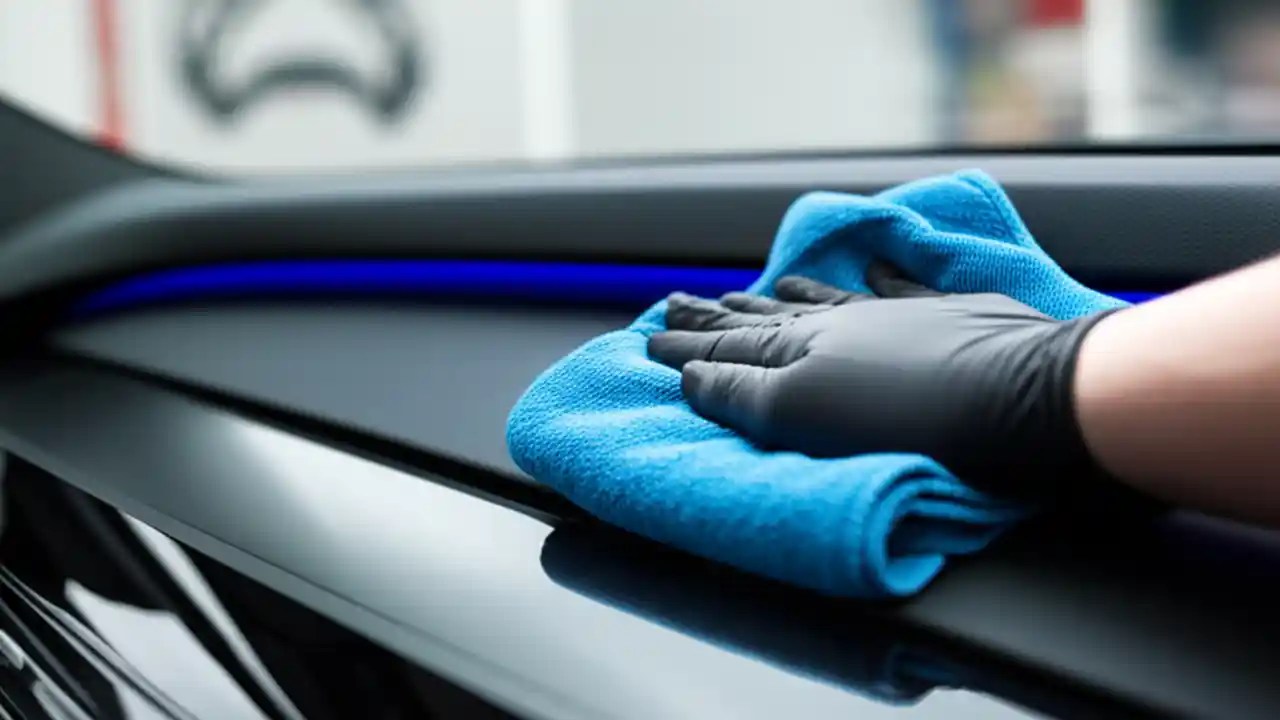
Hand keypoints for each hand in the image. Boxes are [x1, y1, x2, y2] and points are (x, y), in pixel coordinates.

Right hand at [648, 263, 1115, 494]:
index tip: (649, 340)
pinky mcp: (948, 317)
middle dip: (718, 315)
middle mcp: (840, 326)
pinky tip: (867, 266)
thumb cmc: (910, 423)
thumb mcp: (805, 419)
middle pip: (764, 318)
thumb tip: (693, 376)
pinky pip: (897, 287)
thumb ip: (743, 396)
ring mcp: (894, 317)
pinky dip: (876, 278)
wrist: (1024, 396)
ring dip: (780, 295)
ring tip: (753, 285)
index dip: (688, 348)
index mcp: (801, 355)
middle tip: (677, 303)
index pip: (728, 350)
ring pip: (821, 302)